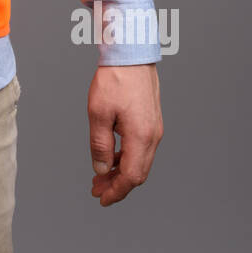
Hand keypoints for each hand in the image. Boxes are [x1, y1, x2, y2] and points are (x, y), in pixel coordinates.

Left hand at [88, 63, 162, 206]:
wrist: (131, 54)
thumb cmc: (114, 79)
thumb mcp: (98, 113)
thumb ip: (100, 145)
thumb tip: (101, 170)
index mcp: (141, 136)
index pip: (131, 177)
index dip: (117, 192)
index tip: (101, 199)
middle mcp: (153, 136)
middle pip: (138, 173)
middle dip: (118, 185)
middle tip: (96, 190)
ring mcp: (155, 128)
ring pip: (140, 161)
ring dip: (121, 172)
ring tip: (101, 176)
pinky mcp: (151, 121)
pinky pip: (141, 148)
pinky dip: (127, 158)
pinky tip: (112, 157)